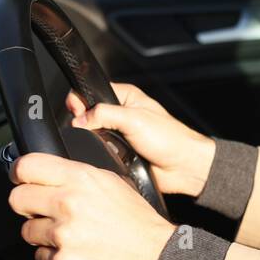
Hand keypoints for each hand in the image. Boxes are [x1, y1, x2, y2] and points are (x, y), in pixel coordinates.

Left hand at [8, 151, 174, 259]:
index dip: (19, 174)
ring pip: (27, 232)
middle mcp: (68, 203)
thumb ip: (77, 175)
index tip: (21, 181)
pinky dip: (53, 258)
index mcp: (80, 178)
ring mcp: (64, 235)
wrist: (155, 255)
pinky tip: (73, 252)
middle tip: (43, 212)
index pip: (26, 166)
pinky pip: (41, 257)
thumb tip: (49, 174)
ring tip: (68, 236)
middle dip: (28, 207)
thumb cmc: (135, 220)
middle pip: (17, 199)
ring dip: (43, 235)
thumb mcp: (111, 181)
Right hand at [65, 83, 215, 197]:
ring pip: (93, 135)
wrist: (183, 167)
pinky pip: (101, 152)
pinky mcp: (120, 152)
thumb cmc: (170, 139)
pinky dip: (102, 154)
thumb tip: (81, 119)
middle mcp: (121, 113)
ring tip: (108, 144)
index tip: (76, 110)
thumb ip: (105, 114)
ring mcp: (120, 133)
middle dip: (87, 123)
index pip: (93, 92)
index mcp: (126, 97)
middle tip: (92, 129)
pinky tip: (111, 156)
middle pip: (89, 115)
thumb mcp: (134, 119)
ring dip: (97, 141)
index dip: (81, 100)